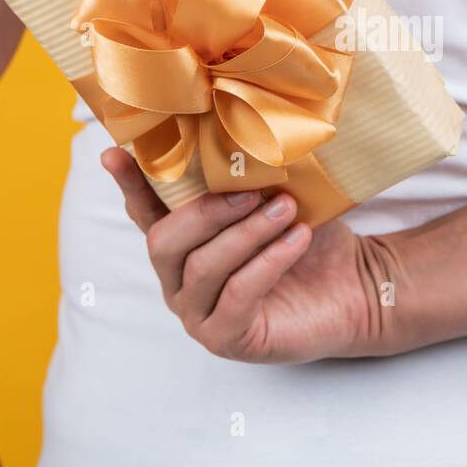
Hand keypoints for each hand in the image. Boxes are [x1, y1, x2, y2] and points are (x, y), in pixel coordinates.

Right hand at [102, 148, 395, 362]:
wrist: (352, 285)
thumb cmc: (305, 236)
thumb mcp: (273, 197)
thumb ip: (242, 176)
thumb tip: (236, 128)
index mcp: (182, 243)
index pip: (145, 212)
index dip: (130, 184)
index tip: (115, 153)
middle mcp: (179, 280)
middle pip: (165, 244)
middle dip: (205, 212)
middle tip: (251, 192)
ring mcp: (199, 313)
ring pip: (203, 268)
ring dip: (247, 233)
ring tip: (285, 208)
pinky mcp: (229, 338)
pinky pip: (238, 295)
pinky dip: (269, 262)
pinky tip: (297, 239)